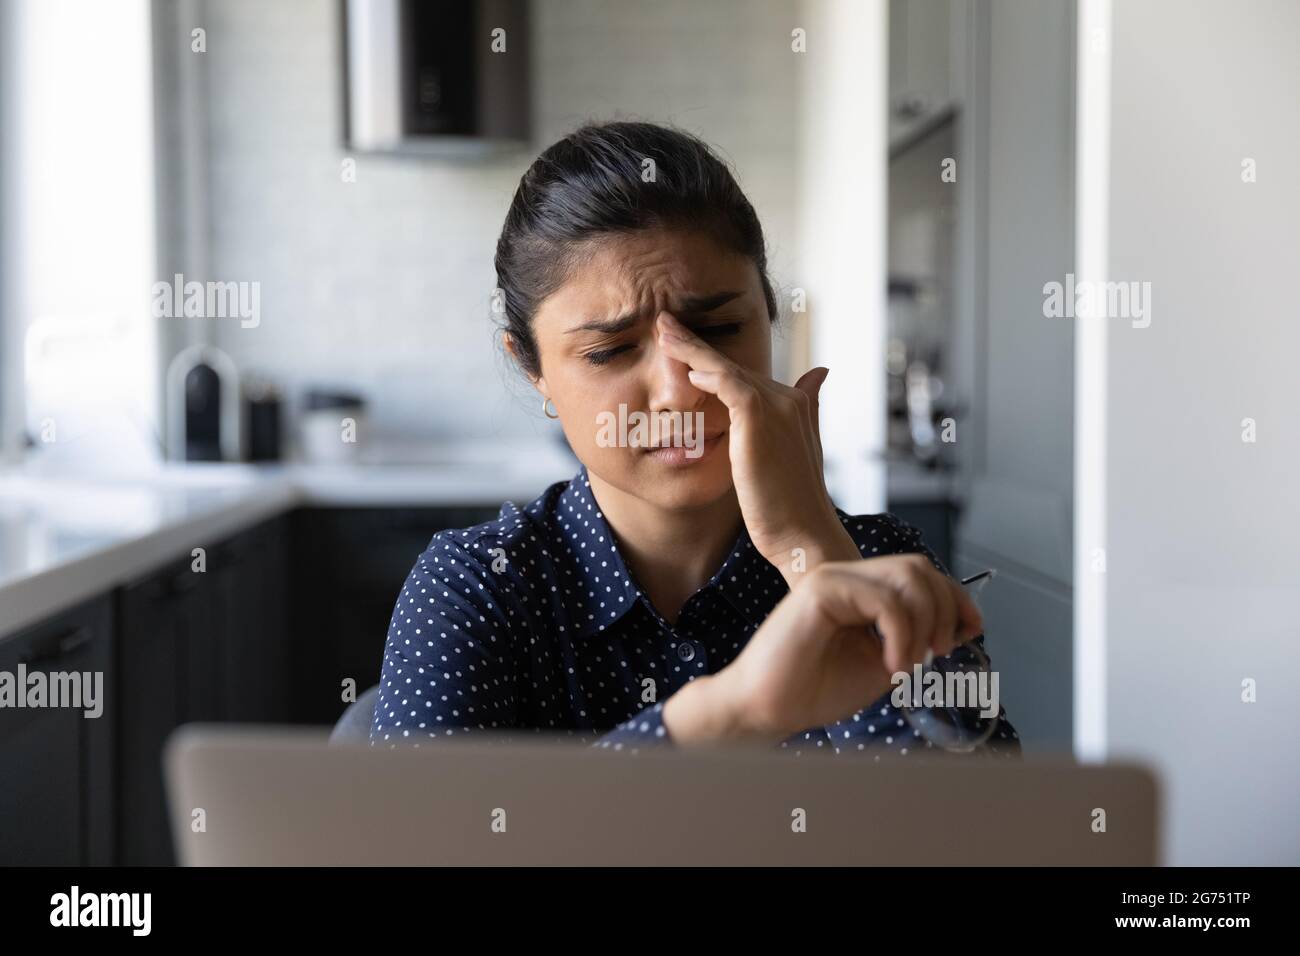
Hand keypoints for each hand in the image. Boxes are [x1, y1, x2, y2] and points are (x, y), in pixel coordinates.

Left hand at [656, 312, 855, 581]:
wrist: (803, 535)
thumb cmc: (791, 504)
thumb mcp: (795, 452)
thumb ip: (802, 411)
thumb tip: (820, 372)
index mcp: (794, 404)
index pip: (743, 373)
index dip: (710, 358)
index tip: (681, 342)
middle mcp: (789, 398)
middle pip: (732, 365)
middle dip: (695, 344)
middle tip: (664, 323)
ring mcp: (778, 407)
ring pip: (727, 370)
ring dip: (692, 350)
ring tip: (663, 332)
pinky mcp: (761, 420)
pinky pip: (730, 386)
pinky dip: (710, 375)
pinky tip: (688, 371)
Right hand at [664, 559, 982, 745]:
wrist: (767, 707)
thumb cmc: (815, 689)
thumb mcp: (884, 662)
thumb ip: (915, 640)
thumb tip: (958, 626)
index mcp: (861, 591)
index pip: (921, 574)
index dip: (955, 598)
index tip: (971, 631)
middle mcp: (847, 577)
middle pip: (920, 567)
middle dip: (945, 608)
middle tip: (937, 653)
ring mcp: (833, 578)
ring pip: (908, 576)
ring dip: (924, 622)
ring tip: (911, 663)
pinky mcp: (821, 589)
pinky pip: (884, 601)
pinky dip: (901, 634)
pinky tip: (892, 665)